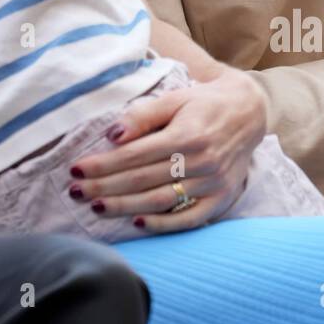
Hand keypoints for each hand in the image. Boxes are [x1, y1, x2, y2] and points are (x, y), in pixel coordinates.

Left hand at [68, 69, 266, 233]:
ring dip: (124, 207)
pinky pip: (189, 219)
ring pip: (160, 201)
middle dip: (104, 188)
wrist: (249, 112)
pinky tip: (136, 223)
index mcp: (186, 134)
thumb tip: (112, 136)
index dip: (102, 165)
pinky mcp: (221, 199)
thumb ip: (142, 116)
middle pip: (142, 180)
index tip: (75, 169)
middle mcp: (201, 161)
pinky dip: (162, 224)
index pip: (134, 155)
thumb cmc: (203, 103)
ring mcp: (212, 184)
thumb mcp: (174, 98)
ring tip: (95, 207)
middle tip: (75, 192)